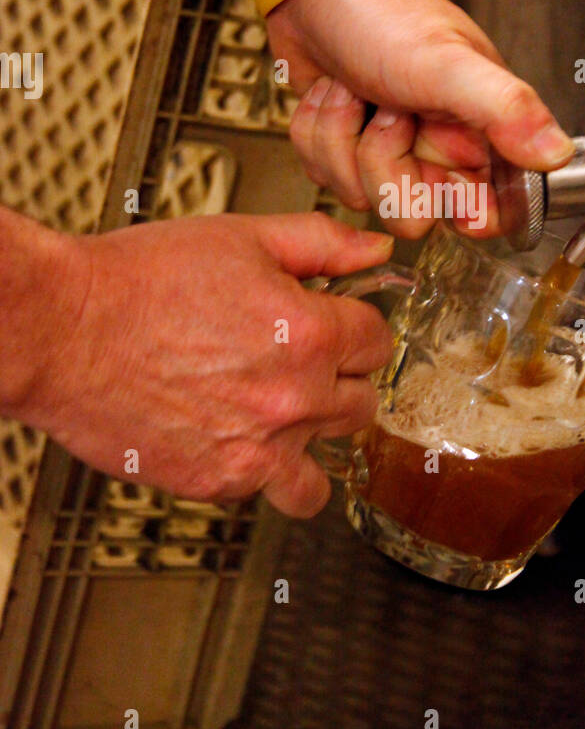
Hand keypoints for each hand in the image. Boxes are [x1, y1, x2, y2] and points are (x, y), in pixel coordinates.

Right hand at [31, 214, 394, 516]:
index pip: (378, 341)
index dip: (354, 326)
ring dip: (312, 439)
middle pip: (361, 403)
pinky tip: (238, 435)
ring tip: (281, 414)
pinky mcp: (219, 481)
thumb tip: (376, 250)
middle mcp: (294, 398)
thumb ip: (323, 244)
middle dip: (338, 378)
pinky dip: (263, 469)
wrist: (62, 330)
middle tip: (298, 362)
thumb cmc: (138, 282)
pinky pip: (272, 491)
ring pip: (327, 464)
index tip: (335, 326)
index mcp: (311, 334)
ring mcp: (260, 447)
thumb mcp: (243, 237)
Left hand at [271, 0, 574, 237]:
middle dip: (384, 161)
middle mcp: (438, 146)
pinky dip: (316, 132)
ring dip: (343, 138)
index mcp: (481, 132)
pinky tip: (333, 94)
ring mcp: (391, 149)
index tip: (439, 176)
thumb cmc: (386, 13)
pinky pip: (325, 173)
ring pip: (358, 195)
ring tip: (358, 93)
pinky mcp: (348, 145)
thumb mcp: (451, 64)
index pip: (488, 211)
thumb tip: (556, 154)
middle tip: (390, 111)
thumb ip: (507, 109)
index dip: (460, 206)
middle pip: (410, 210)